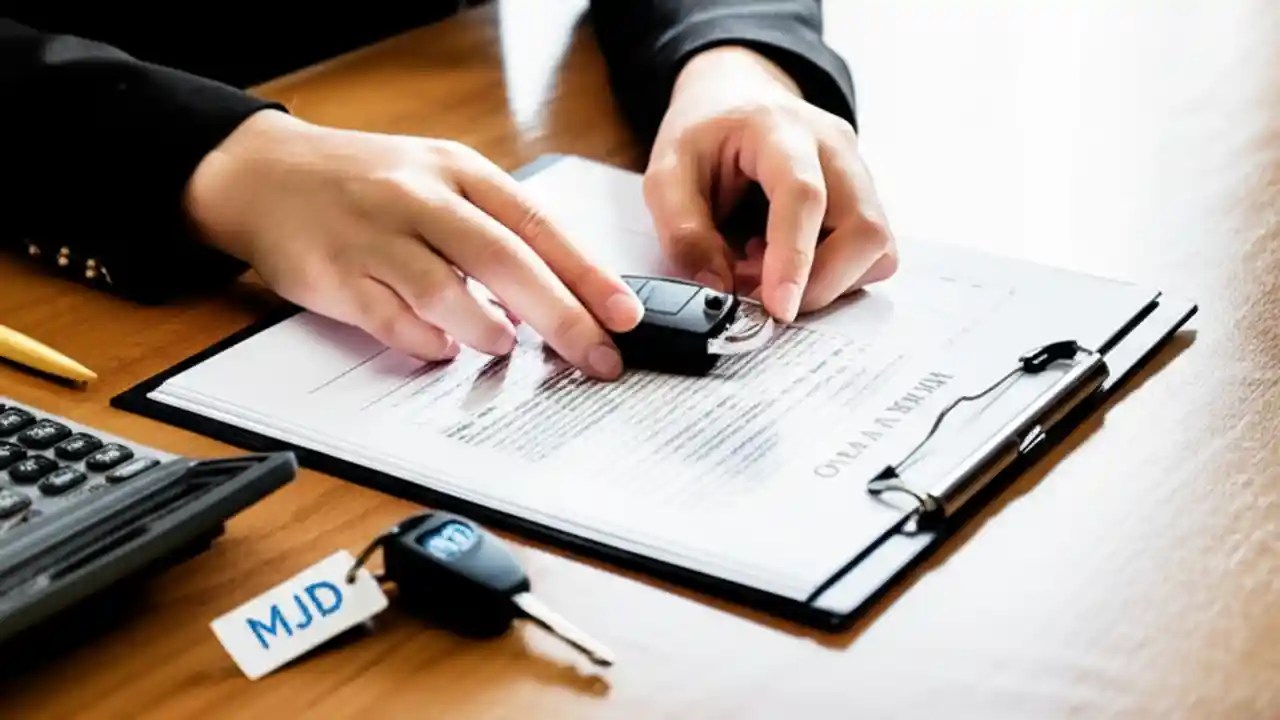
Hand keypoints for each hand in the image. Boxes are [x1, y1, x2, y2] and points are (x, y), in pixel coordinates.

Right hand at [183, 110, 642, 379]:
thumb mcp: (439, 180)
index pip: (538, 225)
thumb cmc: (367, 183)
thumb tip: (559, 297)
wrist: (262, 173)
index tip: (624, 316)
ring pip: (447, 291)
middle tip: (596, 358)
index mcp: (459, 171)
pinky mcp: (335, 274)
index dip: (587, 274)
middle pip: (506, 260)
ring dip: (488, 330)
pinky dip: (425, 342)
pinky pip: (390, 321)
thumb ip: (494, 231)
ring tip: (508, 349)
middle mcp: (421, 197)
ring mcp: (376, 235)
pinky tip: (442, 348)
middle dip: (561, 316)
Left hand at [644, 46, 897, 321]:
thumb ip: (683, 232)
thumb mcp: (666, 172)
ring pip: (876, 248)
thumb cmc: (705, 132)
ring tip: (770, 271)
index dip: (794, 259)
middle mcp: (834, 147)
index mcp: (780, 129)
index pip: (804, 196)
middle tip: (763, 296)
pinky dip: (836, 276)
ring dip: (827, 282)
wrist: (736, 97)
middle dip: (820, 283)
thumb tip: (716, 289)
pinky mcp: (866, 199)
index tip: (778, 308)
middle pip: (864, 229)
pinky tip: (793, 262)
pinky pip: (873, 254)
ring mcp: (858, 172)